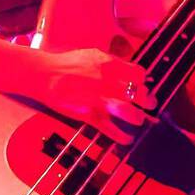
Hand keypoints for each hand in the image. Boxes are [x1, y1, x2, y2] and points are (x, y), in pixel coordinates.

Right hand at [31, 48, 157, 143]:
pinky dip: (120, 136)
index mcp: (109, 65)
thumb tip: (131, 70)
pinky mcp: (87, 114)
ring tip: (138, 120)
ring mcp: (97, 99)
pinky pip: (108, 128)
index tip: (143, 85)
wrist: (44, 73)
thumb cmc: (67, 63)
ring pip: (127, 111)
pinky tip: (127, 139)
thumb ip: (112, 62)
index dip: (143, 81)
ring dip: (137, 118)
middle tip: (150, 104)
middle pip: (138, 93)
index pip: (138, 74)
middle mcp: (106, 82)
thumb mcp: (93, 54)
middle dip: (148, 101)